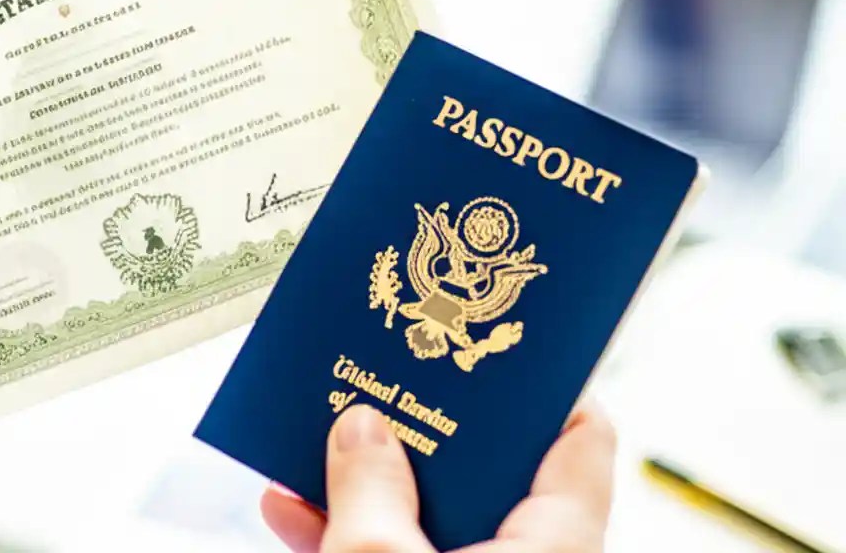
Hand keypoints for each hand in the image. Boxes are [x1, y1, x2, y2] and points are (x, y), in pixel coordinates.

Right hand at [261, 403, 615, 551]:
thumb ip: (368, 486)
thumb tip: (362, 427)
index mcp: (551, 547)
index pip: (580, 440)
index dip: (544, 382)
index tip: (495, 337)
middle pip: (487, 469)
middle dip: (423, 421)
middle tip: (386, 369)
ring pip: (430, 515)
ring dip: (369, 474)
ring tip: (318, 427)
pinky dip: (346, 533)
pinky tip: (289, 508)